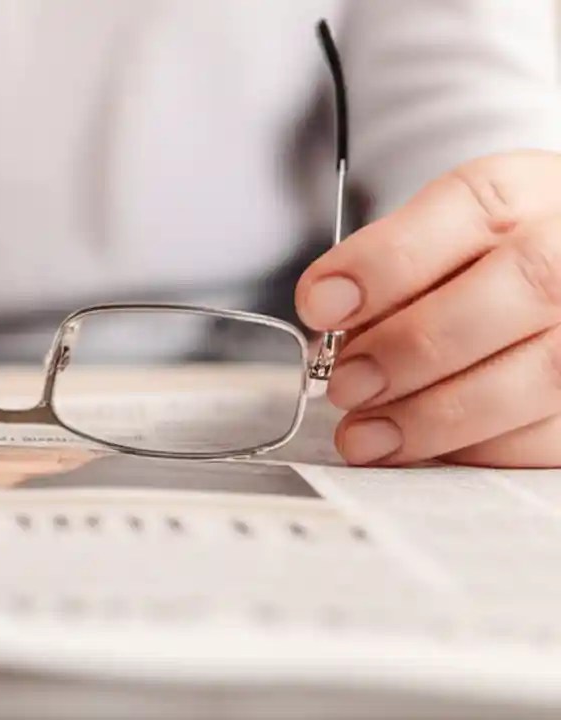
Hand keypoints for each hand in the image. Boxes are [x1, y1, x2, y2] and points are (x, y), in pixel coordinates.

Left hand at [297, 150, 560, 467]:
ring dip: (439, 414)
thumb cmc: (488, 265)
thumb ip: (396, 269)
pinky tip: (428, 446)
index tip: (321, 305)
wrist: (556, 281)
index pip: (470, 207)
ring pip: (544, 369)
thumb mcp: (442, 239)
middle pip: (523, 284)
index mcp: (526, 193)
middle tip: (347, 384)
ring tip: (367, 435)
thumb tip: (334, 319)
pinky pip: (554, 433)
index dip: (388, 261)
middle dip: (415, 345)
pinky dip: (481, 447)